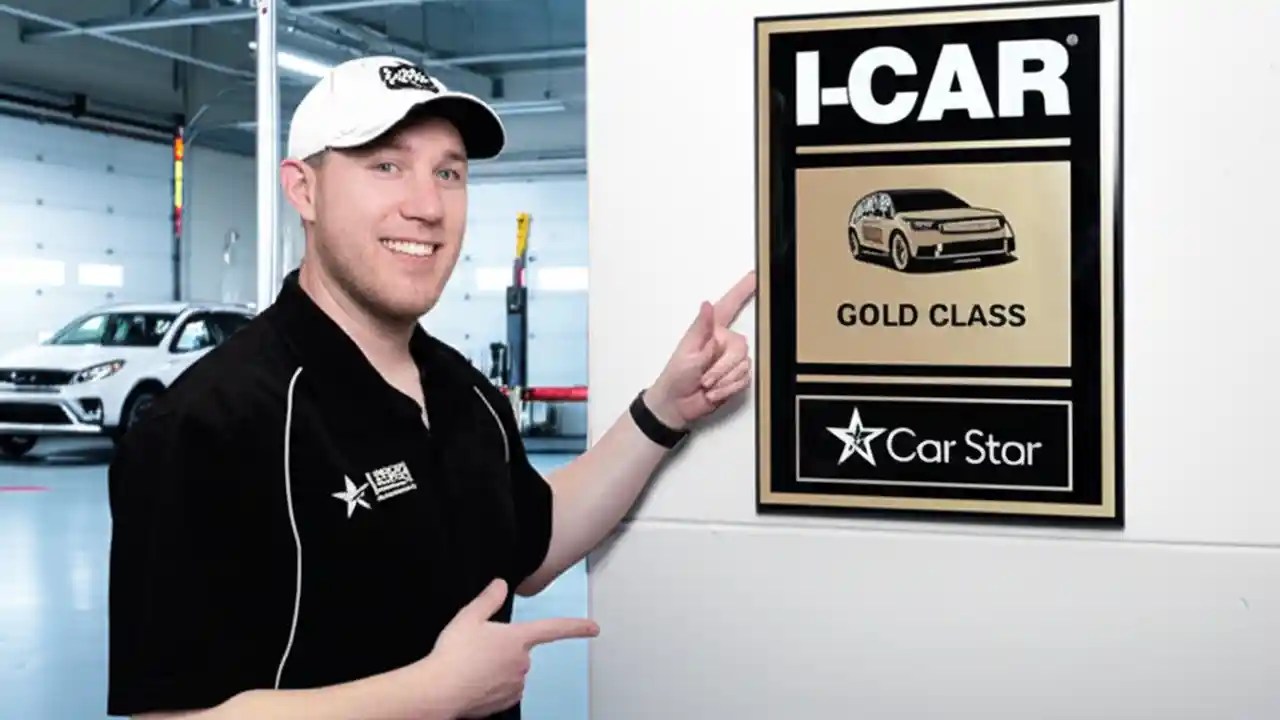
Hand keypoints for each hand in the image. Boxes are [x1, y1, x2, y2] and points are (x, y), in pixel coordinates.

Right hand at [419, 579, 599, 718]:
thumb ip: (488, 599)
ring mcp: (516, 685)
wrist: (439, 690)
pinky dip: (492, 686)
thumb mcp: (468, 617)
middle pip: (520, 650)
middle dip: (503, 649)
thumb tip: (500, 584)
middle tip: (476, 649)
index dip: (576, 627)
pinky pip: (504, 690)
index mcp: (518, 639)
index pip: (553, 629)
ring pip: (511, 671)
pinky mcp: (505, 702)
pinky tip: (473, 682)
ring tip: (471, 667)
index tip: (594, 628)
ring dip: (497, 668)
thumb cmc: (453, 654)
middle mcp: (522, 663)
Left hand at [646, 270, 756, 429]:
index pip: (730, 304)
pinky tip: (715, 391)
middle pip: (741, 346)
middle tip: (706, 377)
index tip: (757, 276)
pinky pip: (745, 378)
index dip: (743, 289)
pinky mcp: (737, 375)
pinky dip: (729, 388)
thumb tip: (706, 305)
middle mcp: (723, 341)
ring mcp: (731, 359)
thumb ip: (701, 328)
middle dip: (723, 366)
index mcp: (710, 330)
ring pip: (744, 364)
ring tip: (707, 384)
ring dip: (724, 380)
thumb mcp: (687, 351)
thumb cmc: (676, 377)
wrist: (678, 405)